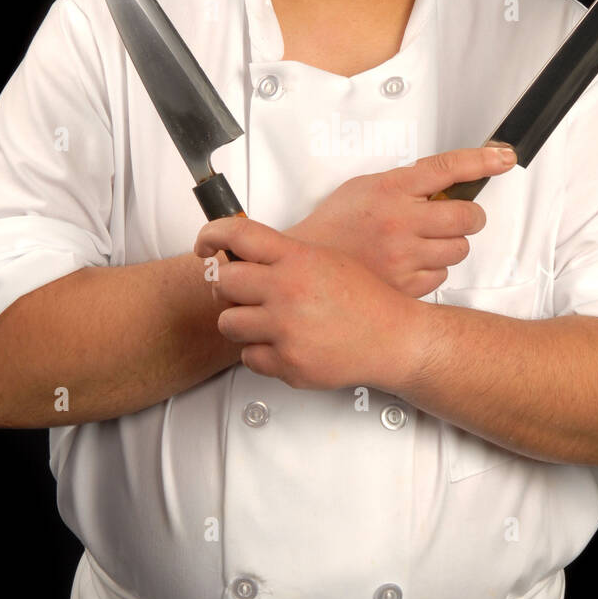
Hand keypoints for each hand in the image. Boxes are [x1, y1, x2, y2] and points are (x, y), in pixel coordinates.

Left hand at [192, 215, 423, 391]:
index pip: (237, 235)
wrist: (394, 338)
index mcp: (298, 259)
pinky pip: (248, 357)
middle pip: (224, 282)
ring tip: (268, 322)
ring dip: (242, 323)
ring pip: (228, 323)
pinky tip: (285, 344)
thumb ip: (284, 257)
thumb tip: (241, 256)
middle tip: (244, 293)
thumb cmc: (365, 299)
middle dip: (230, 289)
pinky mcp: (288, 363)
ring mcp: (286, 329)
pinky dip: (261, 354)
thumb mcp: (326, 260)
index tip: (204, 245)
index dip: (211, 235)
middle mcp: (288, 291)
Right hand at [282, 144, 517, 296]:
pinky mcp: (406, 285)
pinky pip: (442, 275)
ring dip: (450, 244)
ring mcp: (405, 255)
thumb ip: (404, 184)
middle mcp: (401, 221)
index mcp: (391, 190)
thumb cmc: (334, 226)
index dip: (483, 160)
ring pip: (460, 248)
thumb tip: (443, 184)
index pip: (448, 168)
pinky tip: (410, 263)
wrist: (305, 267)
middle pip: (467, 216)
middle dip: (468, 216)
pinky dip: (433, 269)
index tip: (503, 157)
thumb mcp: (365, 188)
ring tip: (422, 243)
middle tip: (455, 218)